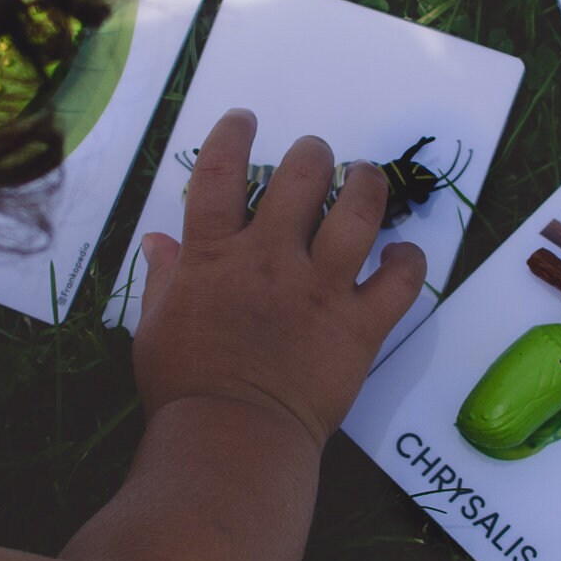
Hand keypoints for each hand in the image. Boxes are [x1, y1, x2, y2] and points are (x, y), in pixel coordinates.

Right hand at [133, 108, 426, 448]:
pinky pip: (399, 281)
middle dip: (312, 154)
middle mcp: (270, 258)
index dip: (232, 135)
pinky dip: (407, 262)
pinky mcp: (359, 326)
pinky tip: (401, 255)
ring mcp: (320, 289)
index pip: (220, 173)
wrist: (231, 441)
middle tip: (316, 157)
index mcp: (213, 255)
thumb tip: (157, 240)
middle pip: (301, 177)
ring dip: (366, 184)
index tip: (245, 120)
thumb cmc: (183, 388)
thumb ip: (163, 278)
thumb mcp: (153, 327)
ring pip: (358, 212)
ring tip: (365, 177)